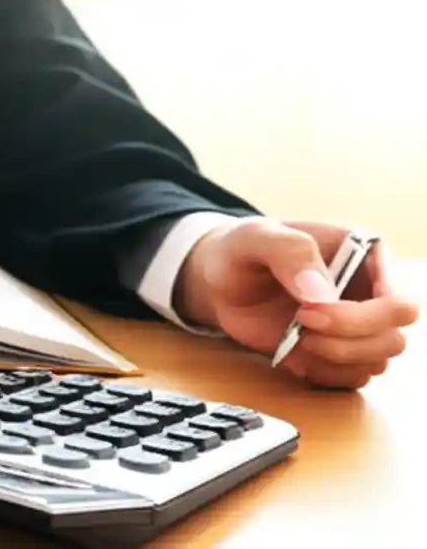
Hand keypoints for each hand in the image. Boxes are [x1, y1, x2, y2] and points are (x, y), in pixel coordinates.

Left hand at [175, 217, 417, 388]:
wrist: (219, 281)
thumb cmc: (242, 250)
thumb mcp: (257, 238)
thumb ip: (290, 254)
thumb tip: (322, 294)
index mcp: (365, 255)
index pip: (397, 300)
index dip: (363, 316)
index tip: (310, 312)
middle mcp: (369, 292)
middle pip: (393, 337)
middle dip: (348, 341)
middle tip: (301, 325)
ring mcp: (356, 326)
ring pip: (376, 361)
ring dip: (335, 359)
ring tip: (295, 338)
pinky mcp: (337, 351)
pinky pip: (352, 378)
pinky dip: (325, 374)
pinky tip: (295, 356)